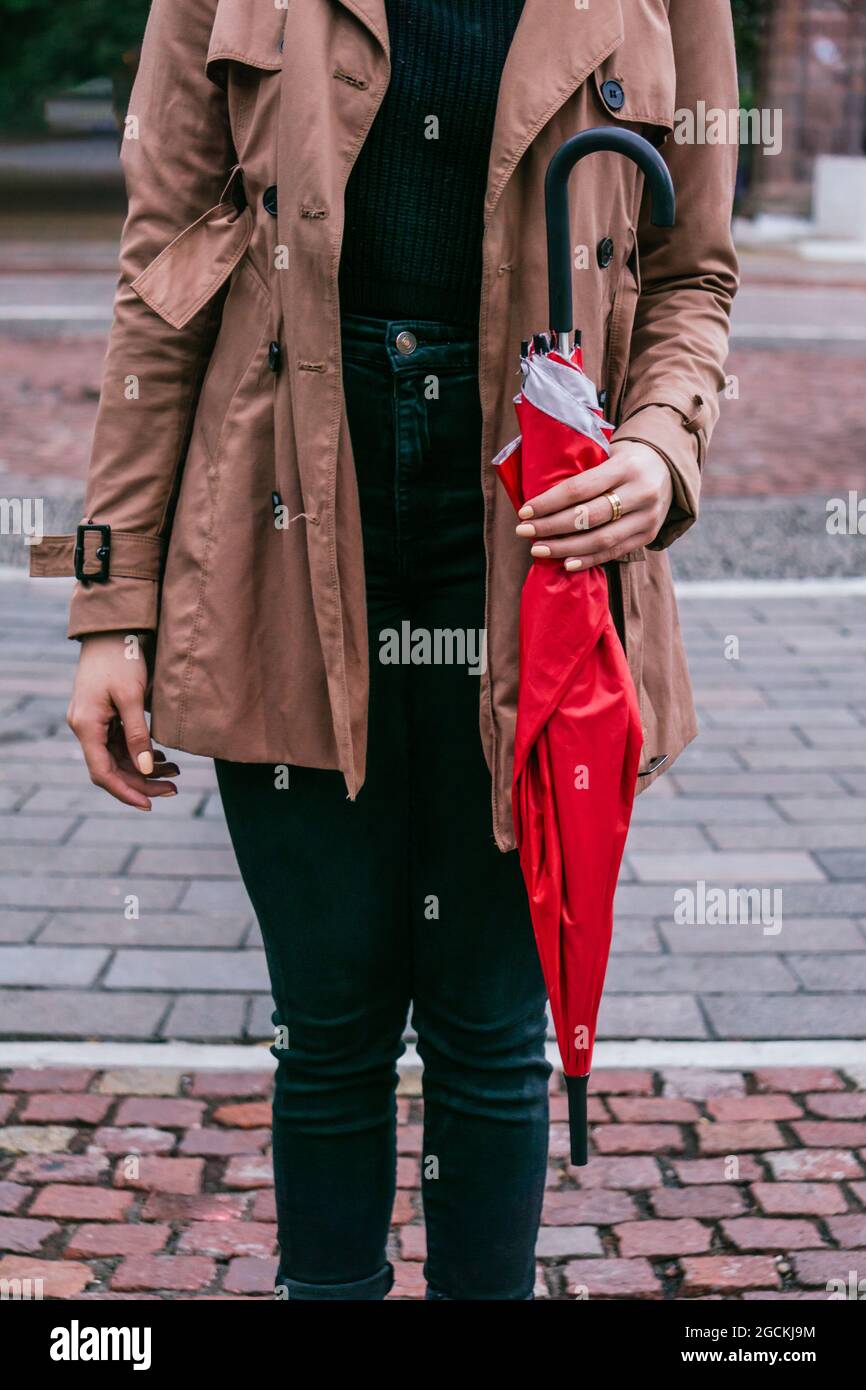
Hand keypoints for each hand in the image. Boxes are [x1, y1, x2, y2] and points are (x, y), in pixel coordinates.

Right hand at [67, 632, 178, 810]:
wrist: (113, 629)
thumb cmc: (121, 658)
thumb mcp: (132, 697)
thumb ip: (137, 735)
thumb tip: (144, 769)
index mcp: (87, 726)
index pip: (103, 773)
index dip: (127, 792)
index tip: (151, 804)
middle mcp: (86, 728)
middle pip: (113, 769)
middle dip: (143, 782)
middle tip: (175, 788)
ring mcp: (95, 722)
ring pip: (120, 758)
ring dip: (146, 768)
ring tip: (177, 772)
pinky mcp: (106, 715)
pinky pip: (122, 743)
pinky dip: (142, 752)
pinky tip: (164, 757)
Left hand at [514, 441, 673, 568]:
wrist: (669, 468)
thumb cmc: (626, 459)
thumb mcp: (609, 453)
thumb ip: (583, 471)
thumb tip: (539, 495)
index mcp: (626, 466)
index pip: (580, 488)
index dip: (549, 502)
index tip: (524, 511)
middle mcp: (640, 492)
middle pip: (588, 517)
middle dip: (551, 526)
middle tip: (524, 531)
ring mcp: (647, 517)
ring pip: (601, 540)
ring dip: (565, 548)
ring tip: (538, 549)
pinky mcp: (648, 535)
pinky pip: (614, 552)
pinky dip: (588, 560)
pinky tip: (566, 563)